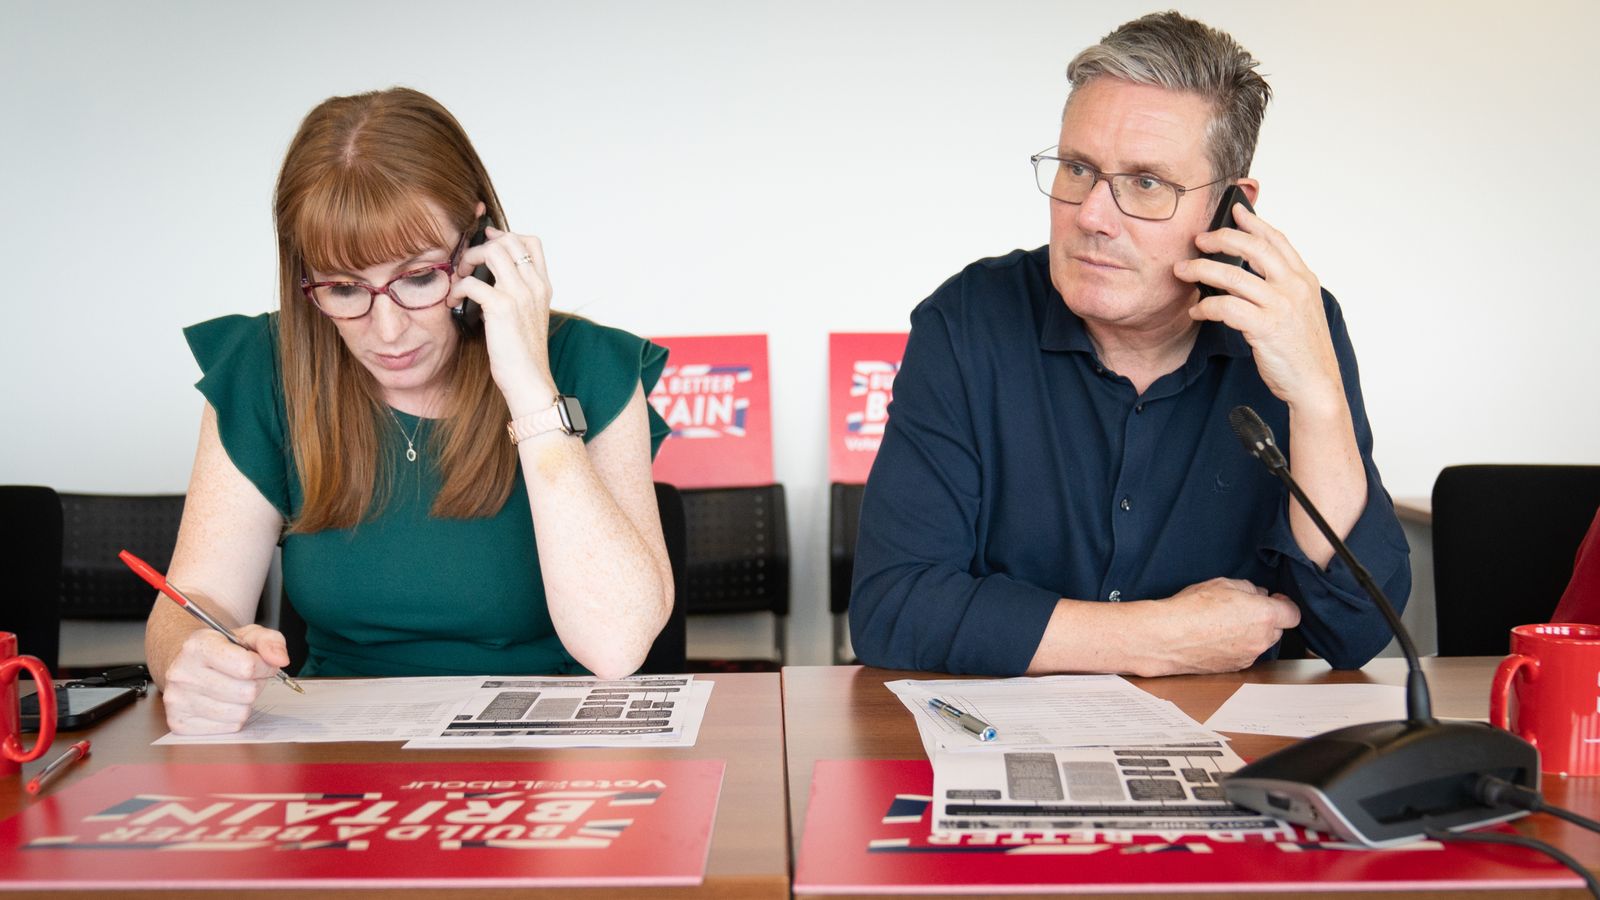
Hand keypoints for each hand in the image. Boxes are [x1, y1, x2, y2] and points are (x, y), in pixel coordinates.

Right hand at [160, 625, 287, 734]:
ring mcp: (178, 700)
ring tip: (234, 688)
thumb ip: (270, 641)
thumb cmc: (221, 650)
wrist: (187, 663)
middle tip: (246, 677)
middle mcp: (182, 673)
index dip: (264, 666)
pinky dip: (234, 717)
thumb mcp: (248, 635)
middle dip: (256, 684)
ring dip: (246, 703)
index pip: (246, 666)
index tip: (262, 663)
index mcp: (198, 646)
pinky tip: (223, 702)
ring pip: (239, 713)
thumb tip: (280, 659)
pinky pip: (229, 727)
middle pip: (246, 692)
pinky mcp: (180, 723)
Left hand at [450, 226, 559, 416]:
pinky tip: (453, 302)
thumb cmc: (524, 355)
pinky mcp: (502, 307)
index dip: (506, 235)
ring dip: (468, 260)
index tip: (488, 241)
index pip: (532, 242)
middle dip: (482, 246)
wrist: (529, 380)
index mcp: (542, 287)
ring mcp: (519, 294)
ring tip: (459, 277)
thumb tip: (493, 280)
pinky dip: (456, 289)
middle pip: (509, 240)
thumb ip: (518, 295)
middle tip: (467, 263)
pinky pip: (471, 282)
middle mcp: (534, 286)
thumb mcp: (528, 317)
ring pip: (492, 251)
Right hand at [1136, 577, 1300, 675]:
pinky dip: (1237, 646)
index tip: (1274, 601)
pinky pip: (1245, 654)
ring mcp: (1248, 656)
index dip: (1284, 606)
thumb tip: (1257, 594)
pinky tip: (1216, 637)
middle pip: (1277, 629)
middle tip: (1242, 610)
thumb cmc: (1192, 609)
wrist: (1167, 637)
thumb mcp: (1223, 583)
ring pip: (1260, 643)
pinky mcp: (1234, 667)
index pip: (1293, 614)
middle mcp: (1261, 639)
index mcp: (1265, 615)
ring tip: (1224, 624)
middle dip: (1265, 620)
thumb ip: (1249, 588)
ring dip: (1251, 634)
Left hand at [1176, 204, 1345, 416]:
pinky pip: (1226, 307)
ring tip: (1183, 271)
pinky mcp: (1265, 326)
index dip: (1254, 222)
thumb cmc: (1302, 350)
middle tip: (1198, 240)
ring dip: (1201, 270)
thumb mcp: (1300, 310)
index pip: (1277, 240)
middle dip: (1220, 239)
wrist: (1316, 384)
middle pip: (1252, 248)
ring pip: (1232, 275)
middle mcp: (1294, 286)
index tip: (1235, 210)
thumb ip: (1281, 287)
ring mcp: (1281, 305)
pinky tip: (1196, 310)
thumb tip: (1249, 272)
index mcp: (1303, 279)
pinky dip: (1206, 306)